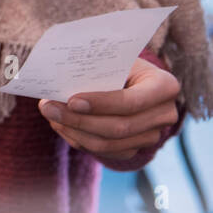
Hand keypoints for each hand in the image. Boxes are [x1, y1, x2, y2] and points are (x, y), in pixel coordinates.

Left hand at [38, 56, 179, 161]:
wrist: (132, 81)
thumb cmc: (119, 65)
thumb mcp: (113, 60)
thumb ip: (93, 70)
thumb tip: (55, 82)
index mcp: (164, 86)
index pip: (132, 101)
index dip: (101, 104)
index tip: (71, 100)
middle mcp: (165, 114)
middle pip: (119, 127)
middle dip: (78, 120)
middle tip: (48, 108)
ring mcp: (153, 135)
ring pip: (108, 144)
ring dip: (74, 131)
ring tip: (51, 116)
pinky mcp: (137, 148)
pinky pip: (104, 152)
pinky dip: (79, 140)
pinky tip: (62, 126)